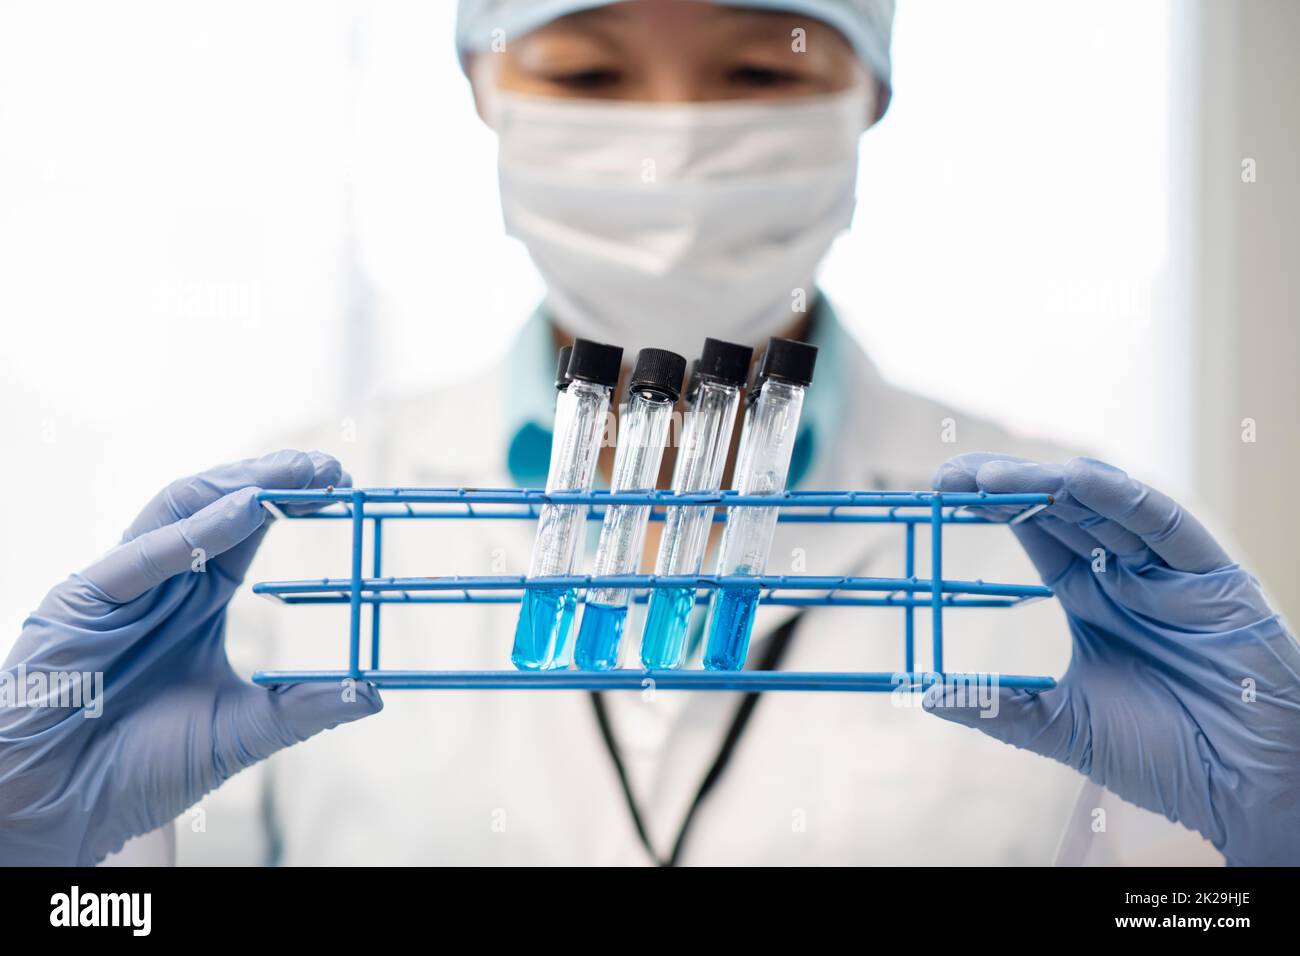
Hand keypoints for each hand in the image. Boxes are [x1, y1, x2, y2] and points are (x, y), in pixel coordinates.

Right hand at [0, 450, 381, 864]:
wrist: (62, 809)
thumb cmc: (137, 770)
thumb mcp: (240, 732)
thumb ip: (301, 710)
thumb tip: (373, 695)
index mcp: (195, 601)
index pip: (249, 532)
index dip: (293, 503)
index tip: (345, 487)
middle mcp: (161, 582)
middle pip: (219, 506)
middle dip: (274, 479)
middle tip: (328, 466)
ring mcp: (121, 586)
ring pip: (180, 510)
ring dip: (240, 485)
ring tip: (294, 472)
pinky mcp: (83, 600)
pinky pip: (142, 554)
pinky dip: (195, 529)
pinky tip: (245, 510)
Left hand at [926, 454, 1299, 864]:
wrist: (1244, 790)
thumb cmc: (1164, 758)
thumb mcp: (1062, 726)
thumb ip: (998, 709)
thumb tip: (925, 696)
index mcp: (1093, 598)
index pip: (1036, 533)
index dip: (992, 507)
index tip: (940, 491)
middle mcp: (1128, 574)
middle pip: (1062, 509)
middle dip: (1007, 486)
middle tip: (951, 473)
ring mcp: (1168, 571)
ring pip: (1104, 506)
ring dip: (1047, 484)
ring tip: (990, 475)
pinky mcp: (1213, 577)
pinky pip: (1163, 523)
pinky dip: (1119, 497)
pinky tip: (1074, 480)